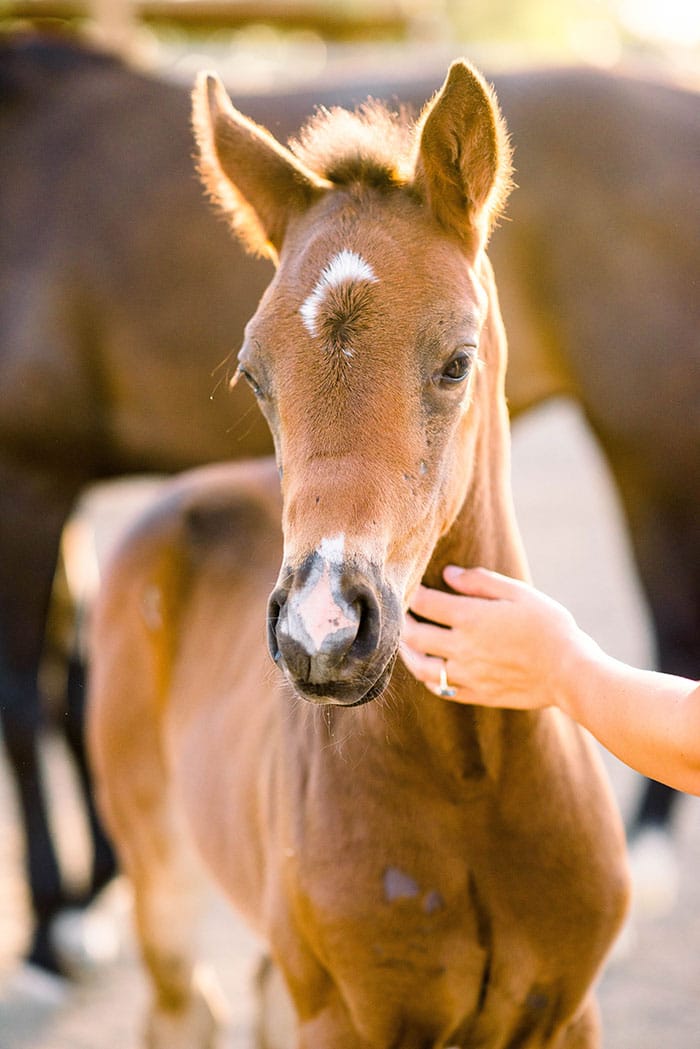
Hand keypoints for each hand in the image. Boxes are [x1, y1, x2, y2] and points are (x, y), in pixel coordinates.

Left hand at [401, 565, 585, 710]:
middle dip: (401, 621)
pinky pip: (440, 688)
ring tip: (405, 642)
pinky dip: (427, 677)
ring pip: (420, 667)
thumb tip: (447, 574)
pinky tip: (429, 668)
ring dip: (406, 652)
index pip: (424, 602)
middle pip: (414, 635)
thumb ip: (480, 581)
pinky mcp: (476, 694)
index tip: (410, 586)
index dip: (412, 592)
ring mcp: (467, 674)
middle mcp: (462, 647)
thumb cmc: (550, 626)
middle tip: (400, 613)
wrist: (570, 672)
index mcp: (471, 618)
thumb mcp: (519, 593)